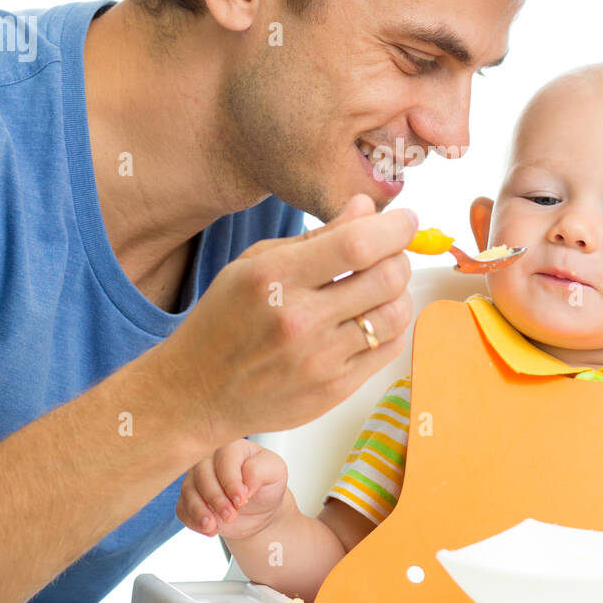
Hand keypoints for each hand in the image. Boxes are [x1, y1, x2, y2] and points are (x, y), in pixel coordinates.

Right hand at [156, 192, 416, 447]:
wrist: (196, 393)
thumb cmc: (224, 322)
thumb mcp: (255, 264)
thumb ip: (316, 236)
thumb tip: (366, 208)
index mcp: (275, 278)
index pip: (358, 244)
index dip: (394, 227)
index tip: (405, 220)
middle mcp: (300, 320)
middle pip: (387, 277)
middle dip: (399, 257)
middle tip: (390, 254)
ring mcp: (320, 359)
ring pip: (396, 315)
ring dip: (399, 293)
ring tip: (381, 287)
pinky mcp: (334, 389)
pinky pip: (388, 349)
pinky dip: (390, 327)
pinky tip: (371, 318)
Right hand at [176, 439, 288, 540]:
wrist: (260, 510)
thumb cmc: (266, 485)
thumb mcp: (275, 474)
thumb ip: (260, 472)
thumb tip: (245, 483)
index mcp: (232, 447)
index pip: (225, 459)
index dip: (231, 481)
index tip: (241, 500)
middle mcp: (210, 459)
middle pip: (202, 474)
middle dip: (215, 498)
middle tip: (231, 516)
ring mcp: (196, 478)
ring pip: (189, 491)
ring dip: (200, 510)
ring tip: (213, 526)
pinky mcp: (190, 498)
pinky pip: (182, 508)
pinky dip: (193, 520)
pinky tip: (209, 529)